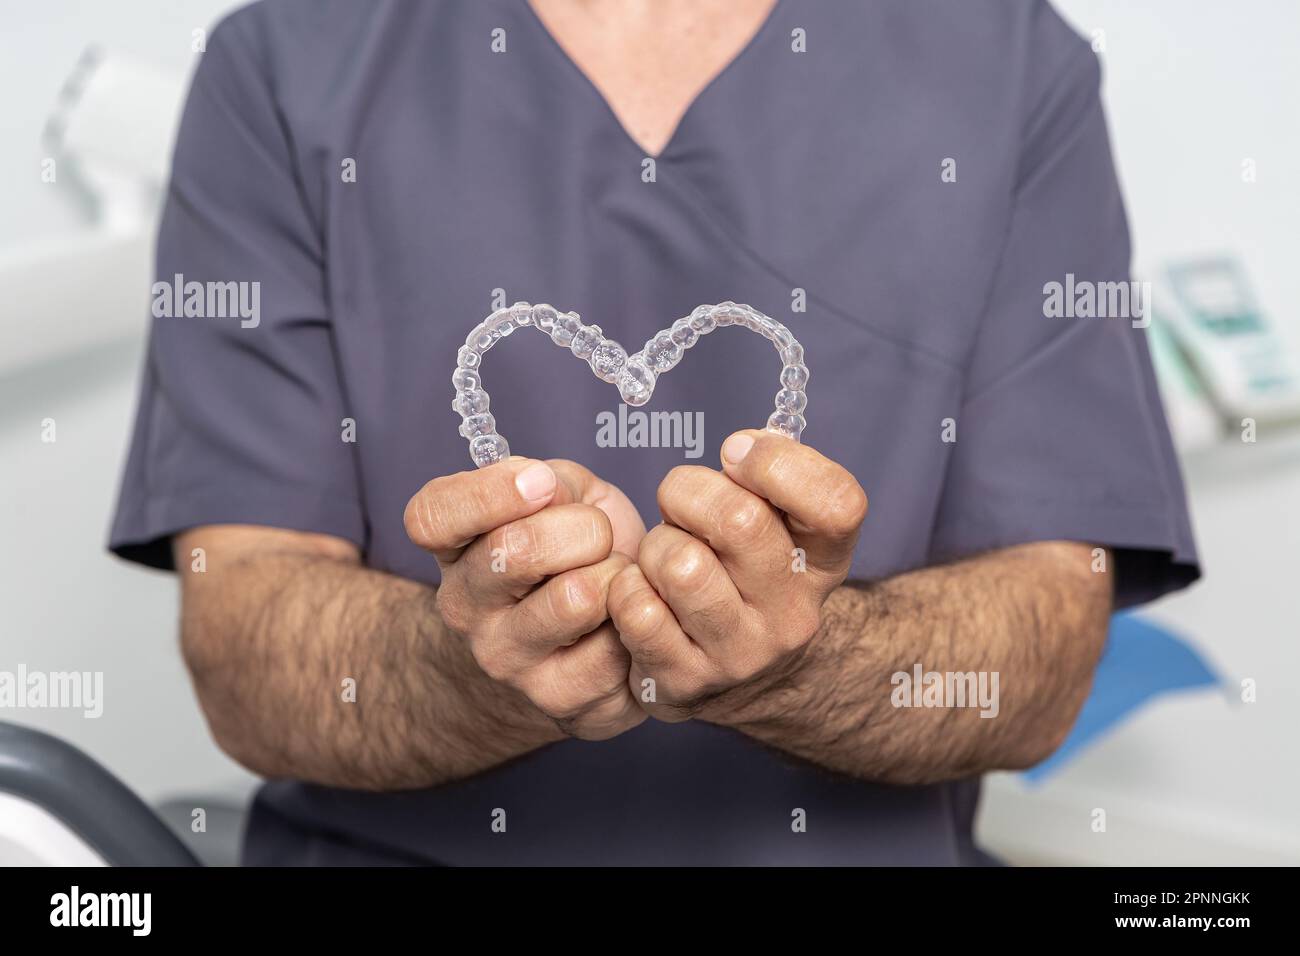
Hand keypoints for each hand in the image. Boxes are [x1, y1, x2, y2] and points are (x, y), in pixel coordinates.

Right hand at [404, 457, 647, 739]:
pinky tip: (626, 622)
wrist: (594, 635)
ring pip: (575, 598)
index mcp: (453, 547)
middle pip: (517, 549)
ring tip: (613, 580)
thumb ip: (547, 480)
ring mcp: (506, 661)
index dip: (489, 494)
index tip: (542, 483)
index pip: (432, 518)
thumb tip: (541, 486)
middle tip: (599, 536)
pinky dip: (638, 622)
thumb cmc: (576, 548)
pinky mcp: (560, 702)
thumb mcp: (561, 494)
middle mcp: (464, 609)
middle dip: (584, 528)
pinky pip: (616, 648)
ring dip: (615, 576)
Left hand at [608, 430, 866, 723]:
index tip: (736, 454)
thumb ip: (770, 476)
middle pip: (740, 521)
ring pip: (680, 566)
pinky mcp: (684, 684)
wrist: (742, 676)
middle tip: (678, 503)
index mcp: (824, 564)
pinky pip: (636, 609)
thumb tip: (741, 449)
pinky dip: (627, 588)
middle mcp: (794, 616)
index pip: (837, 504)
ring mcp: (741, 655)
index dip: (778, 463)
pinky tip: (643, 593)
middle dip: (689, 492)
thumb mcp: (779, 525)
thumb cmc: (746, 572)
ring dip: (656, 545)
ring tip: (663, 556)